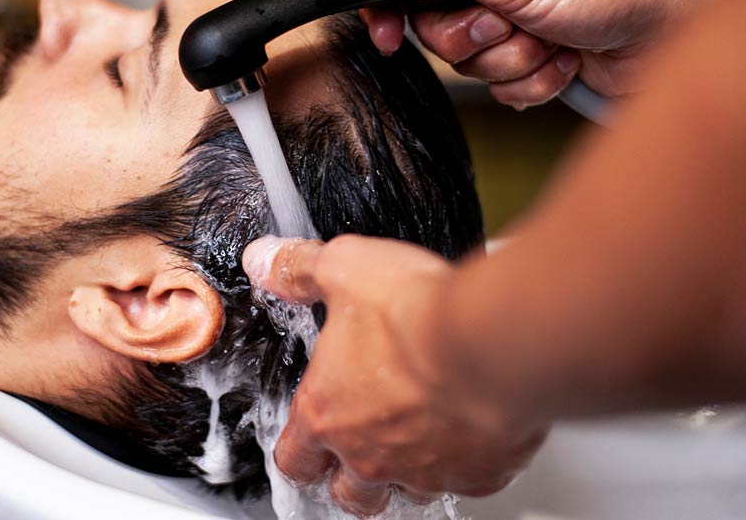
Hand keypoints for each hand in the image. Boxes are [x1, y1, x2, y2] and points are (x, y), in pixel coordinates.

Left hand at [243, 234, 545, 515]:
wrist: (489, 339)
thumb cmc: (417, 313)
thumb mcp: (341, 269)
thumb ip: (298, 269)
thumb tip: (264, 260)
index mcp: (326, 411)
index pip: (293, 458)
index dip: (296, 451)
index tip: (305, 439)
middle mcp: (370, 453)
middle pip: (347, 494)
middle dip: (348, 477)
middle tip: (359, 449)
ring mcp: (424, 469)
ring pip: (407, 492)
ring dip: (407, 469)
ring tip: (416, 435)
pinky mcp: (478, 472)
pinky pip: (465, 482)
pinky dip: (463, 462)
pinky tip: (469, 430)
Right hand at [355, 0, 694, 107]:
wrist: (671, 29)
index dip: (395, 6)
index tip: (388, 36)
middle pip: (435, 28)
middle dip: (480, 38)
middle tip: (514, 20)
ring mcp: (509, 15)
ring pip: (468, 63)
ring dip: (513, 60)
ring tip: (550, 36)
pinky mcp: (526, 51)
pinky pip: (499, 86)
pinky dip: (532, 80)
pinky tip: (562, 57)